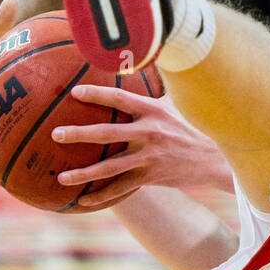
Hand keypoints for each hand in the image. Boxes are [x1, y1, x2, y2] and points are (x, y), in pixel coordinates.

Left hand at [52, 85, 235, 208]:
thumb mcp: (173, 106)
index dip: (96, 94)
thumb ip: (150, 95)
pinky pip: (120, 189)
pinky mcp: (150, 177)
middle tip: (56, 134)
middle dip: (79, 134)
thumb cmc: (189, 127)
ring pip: (109, 167)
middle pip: (107, 133)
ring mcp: (149, 157)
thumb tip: (134, 68)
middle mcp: (149, 133)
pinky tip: (82, 200)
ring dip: (83, 174)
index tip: (75, 92)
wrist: (213, 159)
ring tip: (61, 177)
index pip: (120, 98)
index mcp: (153, 111)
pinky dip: (101, 196)